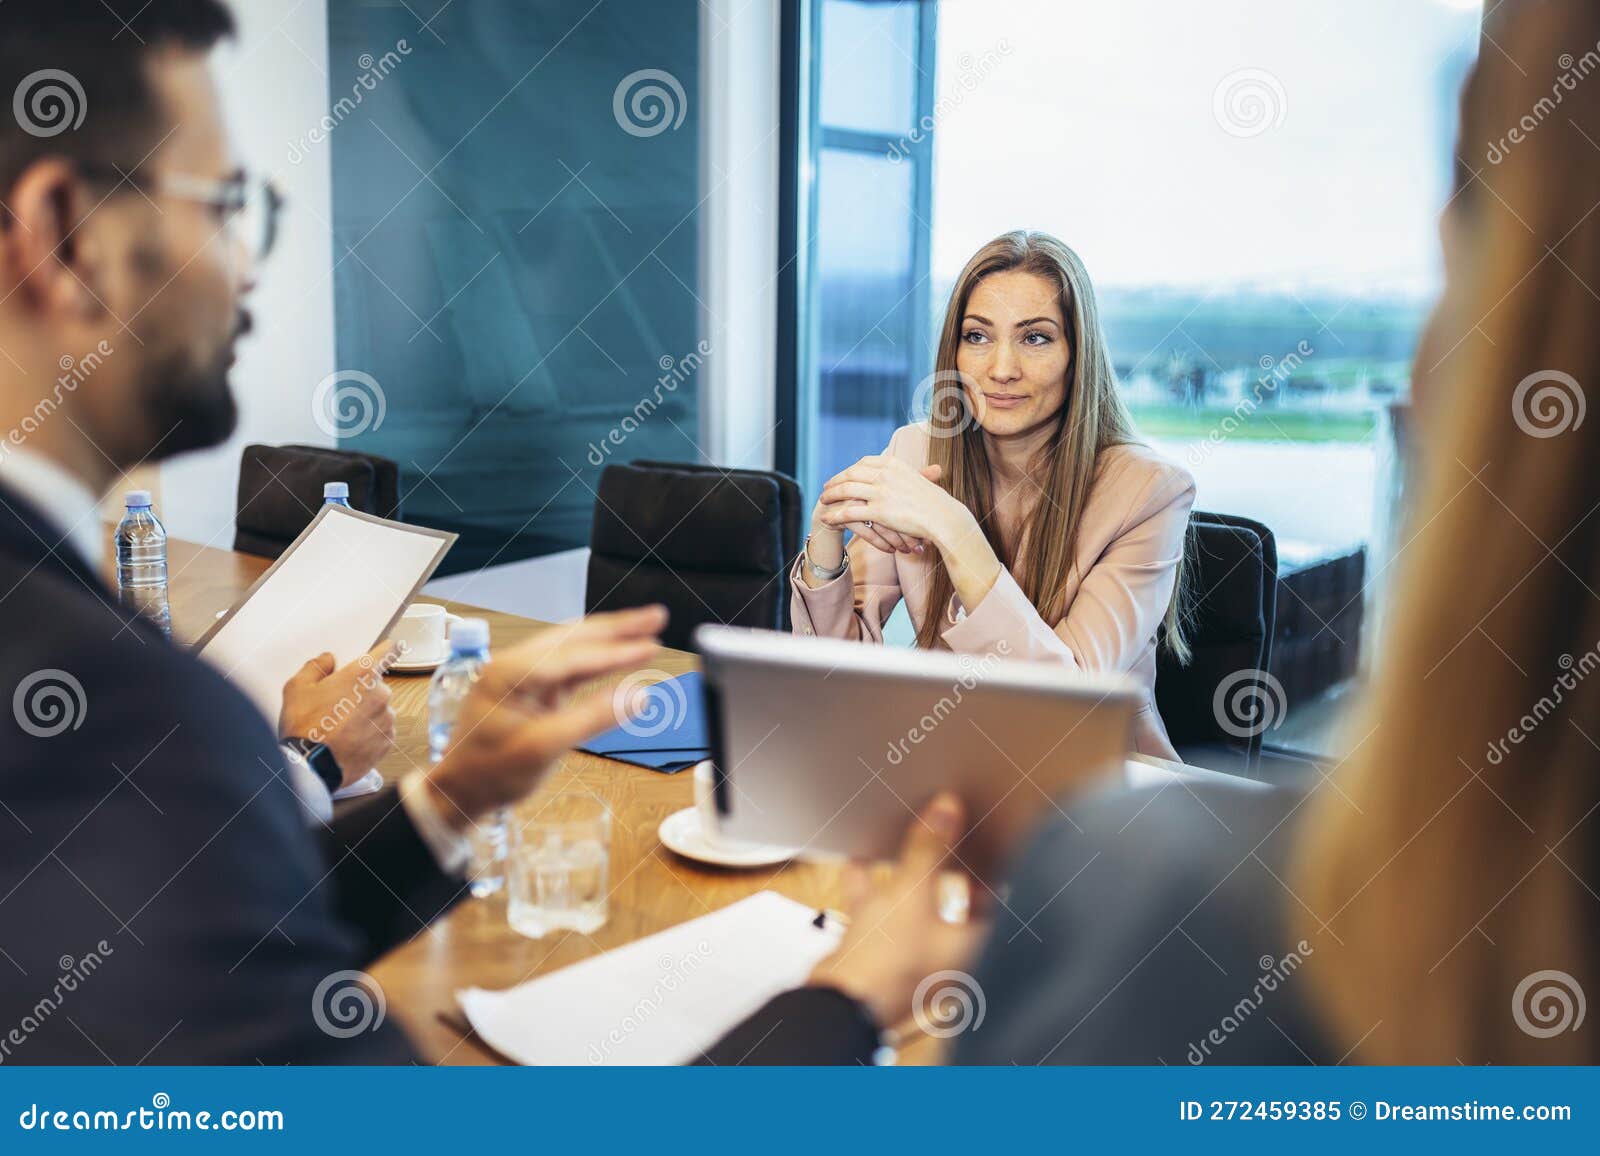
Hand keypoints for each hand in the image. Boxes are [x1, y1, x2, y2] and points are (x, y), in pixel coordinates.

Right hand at [280, 642, 399, 787]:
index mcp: (361, 675)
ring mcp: (386, 719)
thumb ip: (315, 667)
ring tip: (339, 727)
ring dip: (365, 714)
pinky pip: (380, 731)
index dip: (387, 649)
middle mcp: (380, 694)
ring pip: (378, 710)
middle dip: (360, 692)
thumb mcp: (297, 688)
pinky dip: (368, 733)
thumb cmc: (304, 727)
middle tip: (336, 705)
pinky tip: (348, 740)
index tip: (394, 646)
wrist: (310, 766)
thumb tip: (328, 660)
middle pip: (375, 686)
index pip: (385, 652)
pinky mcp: (387, 741)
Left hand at [422, 605, 667, 830]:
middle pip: (575, 637)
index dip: (617, 650)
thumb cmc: (491, 772)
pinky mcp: (533, 690)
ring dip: (610, 638)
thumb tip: (638, 694)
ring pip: (574, 647)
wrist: (460, 792)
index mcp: (510, 672)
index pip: (574, 655)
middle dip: (618, 627)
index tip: (653, 645)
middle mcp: (515, 665)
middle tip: (656, 617)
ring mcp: (524, 676)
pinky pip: (570, 667)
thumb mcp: (543, 748)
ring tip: (645, 628)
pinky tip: (618, 655)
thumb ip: (592, 717)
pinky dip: (598, 659)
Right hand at [808, 794, 987, 1030]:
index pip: (999, 906)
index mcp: (971, 947)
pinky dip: (872, 888)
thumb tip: (947, 809)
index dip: (996, 874)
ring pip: (916, 908)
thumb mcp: (911, 891)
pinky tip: (859, 861)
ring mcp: (912, 958)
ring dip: (908, 876)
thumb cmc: (888, 960)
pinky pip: (881, 914)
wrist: (837, 1002)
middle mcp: (948, 956)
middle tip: (953, 837)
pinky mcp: (880, 957)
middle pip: (958, 906)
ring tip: (906, 841)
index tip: (993, 845)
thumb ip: (929, 849)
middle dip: (951, 870)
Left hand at [818, 456, 959, 550]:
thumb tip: (901, 474)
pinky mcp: (878, 511)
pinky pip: (849, 511)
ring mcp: (881, 492)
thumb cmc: (936, 502)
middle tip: (826, 486)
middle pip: (851, 474)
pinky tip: (827, 518)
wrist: (943, 517)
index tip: (843, 474)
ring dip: (831, 495)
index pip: (865, 462)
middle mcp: (885, 474)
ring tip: (823, 500)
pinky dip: (835, 514)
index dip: (850, 468)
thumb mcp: (921, 479)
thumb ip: (906, 474)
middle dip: (836, 480)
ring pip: (846, 490)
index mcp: (894, 464)